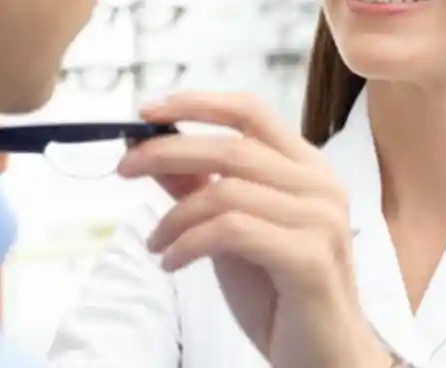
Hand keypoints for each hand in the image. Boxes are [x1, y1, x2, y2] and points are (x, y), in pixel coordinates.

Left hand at [117, 93, 391, 367]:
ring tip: (157, 244)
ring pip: (226, 190)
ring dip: (174, 216)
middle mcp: (321, 186)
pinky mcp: (310, 258)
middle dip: (167, 152)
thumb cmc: (279, 295)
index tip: (146, 110)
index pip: (251, 112)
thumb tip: (152, 150)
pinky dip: (188, 242)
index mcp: (308, 169)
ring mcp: (321, 221)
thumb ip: (200, 188)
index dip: (197, 103)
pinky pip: (232, 231)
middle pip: (231, 146)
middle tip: (124, 169)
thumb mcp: (230, 233)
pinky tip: (171, 261)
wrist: (322, 358)